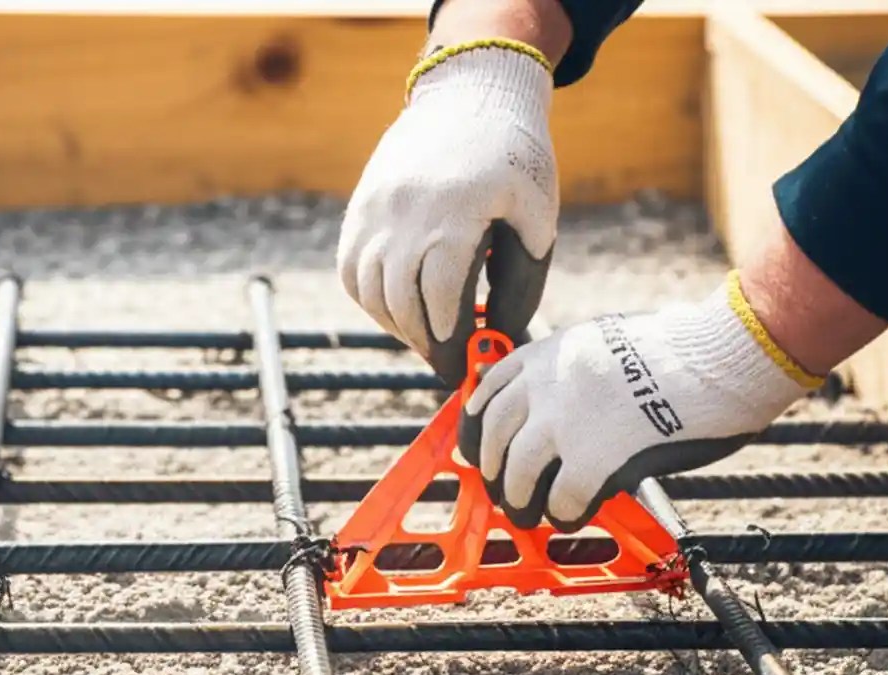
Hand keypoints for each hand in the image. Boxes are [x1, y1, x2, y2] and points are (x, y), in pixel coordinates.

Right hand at [336, 41, 558, 386]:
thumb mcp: (536, 217)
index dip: (450, 342)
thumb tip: (499, 338)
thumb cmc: (515, 158)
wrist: (469, 93)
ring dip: (397, 325)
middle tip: (447, 362)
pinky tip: (398, 308)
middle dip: (425, 343)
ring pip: (371, 290)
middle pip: (403, 301)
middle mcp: (407, 212)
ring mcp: (376, 209)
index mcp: (457, 213)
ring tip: (427, 337)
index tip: (464, 368)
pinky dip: (371, 299)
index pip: (442, 298)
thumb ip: (520, 282)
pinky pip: (352, 270)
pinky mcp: (361, 207)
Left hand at [459, 271, 823, 532]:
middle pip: (491, 437)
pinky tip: (574, 516)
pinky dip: (563, 515)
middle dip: (493, 471)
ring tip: (532, 515)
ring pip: (515, 475)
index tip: (480, 451)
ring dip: (520, 502)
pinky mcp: (596, 459)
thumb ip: (569, 372)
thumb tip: (551, 408)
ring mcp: (566, 422)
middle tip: (505, 492)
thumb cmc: (676, 351)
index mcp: (545, 354)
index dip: (476, 430)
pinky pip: (561, 501)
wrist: (719, 357)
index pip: (485, 394)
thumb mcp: (601, 342)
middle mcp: (544, 385)